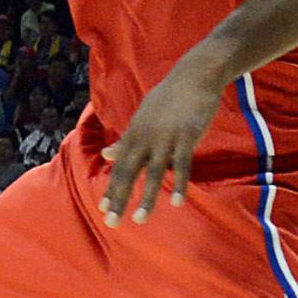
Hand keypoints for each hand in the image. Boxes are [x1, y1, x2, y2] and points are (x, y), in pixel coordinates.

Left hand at [100, 58, 226, 225]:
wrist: (194, 75)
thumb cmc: (168, 98)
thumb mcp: (142, 117)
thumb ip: (125, 139)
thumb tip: (106, 155)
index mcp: (134, 134)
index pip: (120, 167)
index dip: (112, 188)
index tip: (103, 210)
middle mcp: (144, 137)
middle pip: (129, 173)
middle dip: (119, 199)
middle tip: (111, 222)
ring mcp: (165, 137)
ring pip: (152, 173)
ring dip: (146, 198)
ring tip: (139, 219)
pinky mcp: (186, 136)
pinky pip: (181, 164)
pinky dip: (179, 184)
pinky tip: (176, 202)